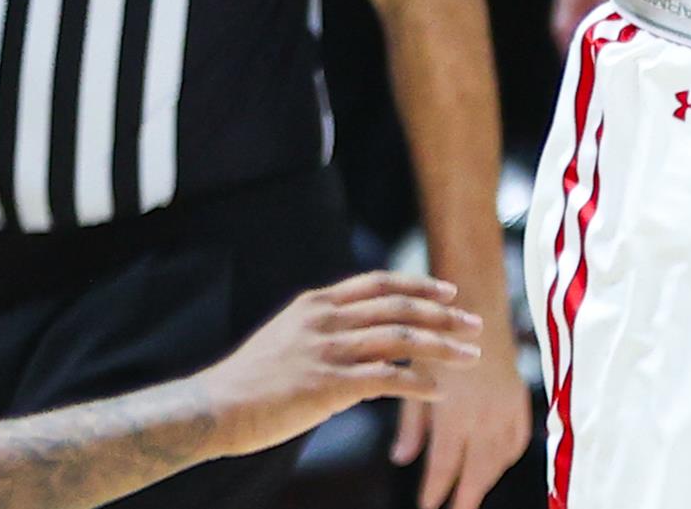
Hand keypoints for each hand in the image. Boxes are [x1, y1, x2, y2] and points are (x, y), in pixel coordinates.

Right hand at [201, 272, 486, 457]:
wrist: (216, 406)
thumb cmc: (251, 381)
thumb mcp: (289, 339)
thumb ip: (328, 335)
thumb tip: (371, 353)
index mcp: (317, 304)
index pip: (380, 284)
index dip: (419, 286)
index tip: (449, 292)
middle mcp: (326, 319)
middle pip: (400, 307)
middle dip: (444, 315)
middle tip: (474, 323)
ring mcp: (327, 350)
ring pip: (402, 339)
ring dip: (442, 347)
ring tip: (470, 356)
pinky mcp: (328, 385)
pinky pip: (387, 379)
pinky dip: (418, 383)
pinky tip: (438, 391)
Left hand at [391, 334, 529, 508]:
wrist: (474, 303)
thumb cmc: (434, 335)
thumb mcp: (413, 376)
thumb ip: (411, 423)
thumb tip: (402, 458)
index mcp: (455, 412)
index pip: (444, 466)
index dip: (435, 490)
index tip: (426, 506)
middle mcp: (483, 415)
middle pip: (476, 473)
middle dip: (464, 498)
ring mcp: (504, 408)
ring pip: (498, 460)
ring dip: (485, 481)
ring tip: (469, 494)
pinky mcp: (518, 398)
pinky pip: (517, 440)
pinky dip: (506, 457)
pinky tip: (495, 464)